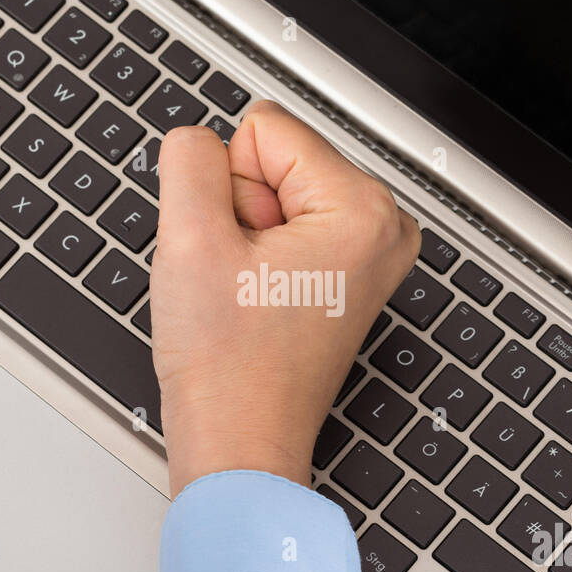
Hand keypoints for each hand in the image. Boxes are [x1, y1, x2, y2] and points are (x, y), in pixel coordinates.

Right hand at [151, 101, 419, 495]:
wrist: (239, 442)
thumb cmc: (229, 368)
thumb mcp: (188, 239)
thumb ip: (190, 159)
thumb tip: (198, 139)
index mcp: (362, 208)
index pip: (263, 130)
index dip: (228, 188)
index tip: (237, 251)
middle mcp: (382, 226)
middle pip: (273, 162)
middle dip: (238, 213)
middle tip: (240, 280)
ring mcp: (369, 253)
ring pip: (273, 197)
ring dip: (243, 239)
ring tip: (249, 296)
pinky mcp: (348, 275)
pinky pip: (284, 230)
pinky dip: (257, 260)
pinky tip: (258, 304)